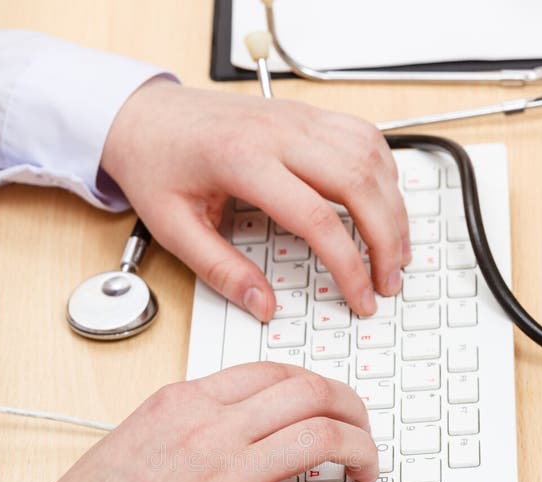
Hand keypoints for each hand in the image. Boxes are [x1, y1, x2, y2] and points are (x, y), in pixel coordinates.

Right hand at [0, 364, 375, 481]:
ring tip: (366, 470)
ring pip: (323, 437)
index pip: (273, 372)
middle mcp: (209, 428)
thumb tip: (235, 431)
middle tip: (362, 432)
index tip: (330, 403)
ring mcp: (224, 474)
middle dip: (352, 409)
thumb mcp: (136, 440)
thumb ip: (188, 426)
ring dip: (361, 451)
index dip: (317, 385)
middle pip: (310, 393)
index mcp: (184, 402)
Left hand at [101, 80, 409, 321]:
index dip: (349, 266)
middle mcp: (279, 133)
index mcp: (244, 161)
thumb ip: (221, 271)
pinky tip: (385, 204)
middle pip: (359, 183)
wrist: (145, 115)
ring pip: (370, 155)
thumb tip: (263, 306)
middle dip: (387, 240)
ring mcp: (297, 118)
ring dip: (393, 206)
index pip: (318, 219)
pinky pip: (364, 136)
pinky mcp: (305, 115)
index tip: (361, 298)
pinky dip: (385, 172)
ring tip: (397, 251)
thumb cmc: (158, 165)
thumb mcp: (175, 229)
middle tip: (390, 282)